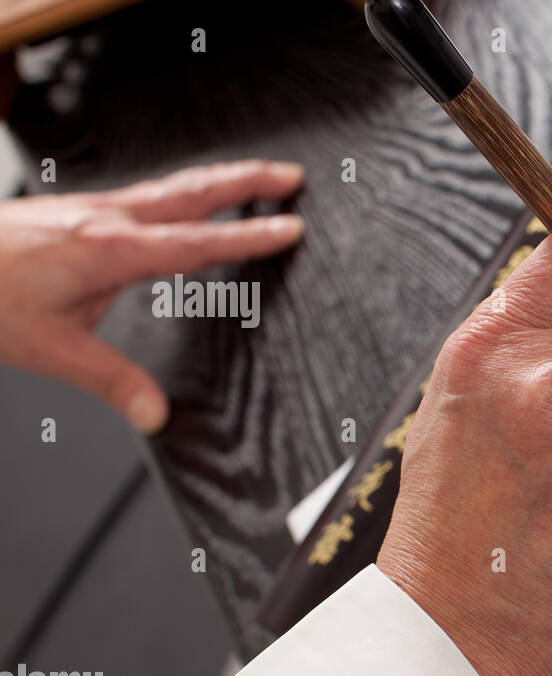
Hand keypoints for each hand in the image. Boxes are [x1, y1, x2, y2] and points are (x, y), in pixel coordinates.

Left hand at [0, 160, 305, 431]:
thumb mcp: (50, 348)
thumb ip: (110, 380)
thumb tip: (155, 413)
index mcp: (112, 250)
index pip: (197, 242)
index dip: (247, 238)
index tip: (289, 229)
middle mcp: (107, 219)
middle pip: (193, 192)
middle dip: (248, 181)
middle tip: (291, 176)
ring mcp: (92, 209)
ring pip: (171, 186)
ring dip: (219, 181)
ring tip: (254, 179)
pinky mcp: (77, 210)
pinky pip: (147, 193)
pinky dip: (183, 192)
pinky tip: (182, 204)